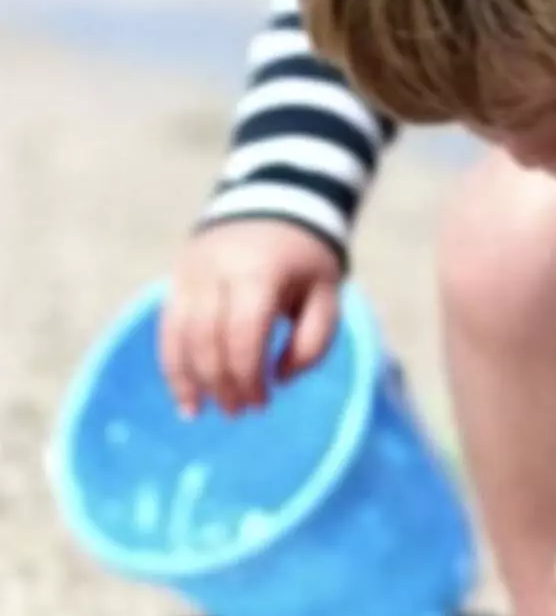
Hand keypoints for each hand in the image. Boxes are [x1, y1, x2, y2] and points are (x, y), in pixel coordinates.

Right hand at [160, 219, 341, 417]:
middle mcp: (216, 269)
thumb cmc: (305, 259)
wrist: (272, 203)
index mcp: (259, 270)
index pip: (243, 333)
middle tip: (239, 411)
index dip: (249, 375)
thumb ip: (314, 341)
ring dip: (189, 379)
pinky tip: (183, 397)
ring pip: (178, 335)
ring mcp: (191, 272)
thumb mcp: (327, 294)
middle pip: (207, 339)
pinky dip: (172, 364)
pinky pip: (167, 327)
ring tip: (200, 412)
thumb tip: (280, 379)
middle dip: (221, 383)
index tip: (263, 401)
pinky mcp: (178, 279)